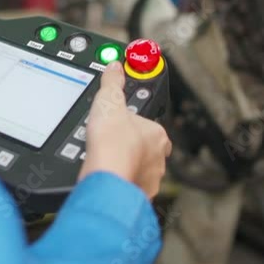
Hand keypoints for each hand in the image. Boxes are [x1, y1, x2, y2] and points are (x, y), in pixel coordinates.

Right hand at [79, 62, 171, 198]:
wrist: (105, 179)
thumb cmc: (112, 144)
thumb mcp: (109, 102)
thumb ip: (113, 83)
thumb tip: (116, 66)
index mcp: (157, 135)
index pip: (151, 127)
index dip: (135, 125)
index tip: (123, 126)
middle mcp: (159, 159)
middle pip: (147, 150)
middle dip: (132, 148)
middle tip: (111, 144)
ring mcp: (150, 179)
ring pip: (140, 171)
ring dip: (127, 168)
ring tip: (107, 163)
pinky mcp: (137, 196)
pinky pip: (130, 188)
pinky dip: (120, 184)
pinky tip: (108, 179)